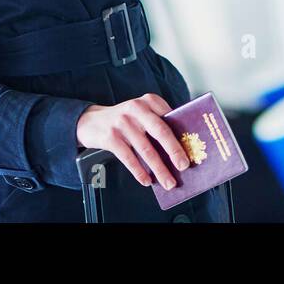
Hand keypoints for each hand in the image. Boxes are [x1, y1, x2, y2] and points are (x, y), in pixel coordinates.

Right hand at [75, 94, 190, 189]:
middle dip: (174, 151)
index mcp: (149, 101)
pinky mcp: (111, 137)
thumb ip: (158, 124)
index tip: (192, 150)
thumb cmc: (124, 120)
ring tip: (168, 182)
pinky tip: (147, 180)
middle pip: (161, 131)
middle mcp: (136, 108)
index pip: (170, 118)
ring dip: (159, 169)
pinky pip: (129, 158)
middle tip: (184, 167)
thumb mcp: (141, 114)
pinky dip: (139, 172)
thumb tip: (179, 150)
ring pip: (146, 150)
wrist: (90, 121)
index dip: (182, 135)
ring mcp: (122, 122)